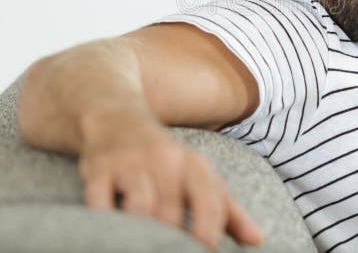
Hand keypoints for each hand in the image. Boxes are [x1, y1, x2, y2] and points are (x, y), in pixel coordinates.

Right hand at [78, 108, 264, 249]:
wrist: (117, 118)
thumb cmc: (165, 160)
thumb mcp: (199, 176)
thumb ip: (229, 210)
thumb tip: (258, 240)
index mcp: (194, 166)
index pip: (210, 202)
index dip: (208, 234)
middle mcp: (165, 161)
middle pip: (173, 212)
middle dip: (171, 241)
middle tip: (166, 252)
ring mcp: (131, 164)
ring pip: (141, 208)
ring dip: (142, 232)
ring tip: (142, 245)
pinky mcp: (98, 169)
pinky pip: (100, 203)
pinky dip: (106, 221)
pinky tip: (113, 233)